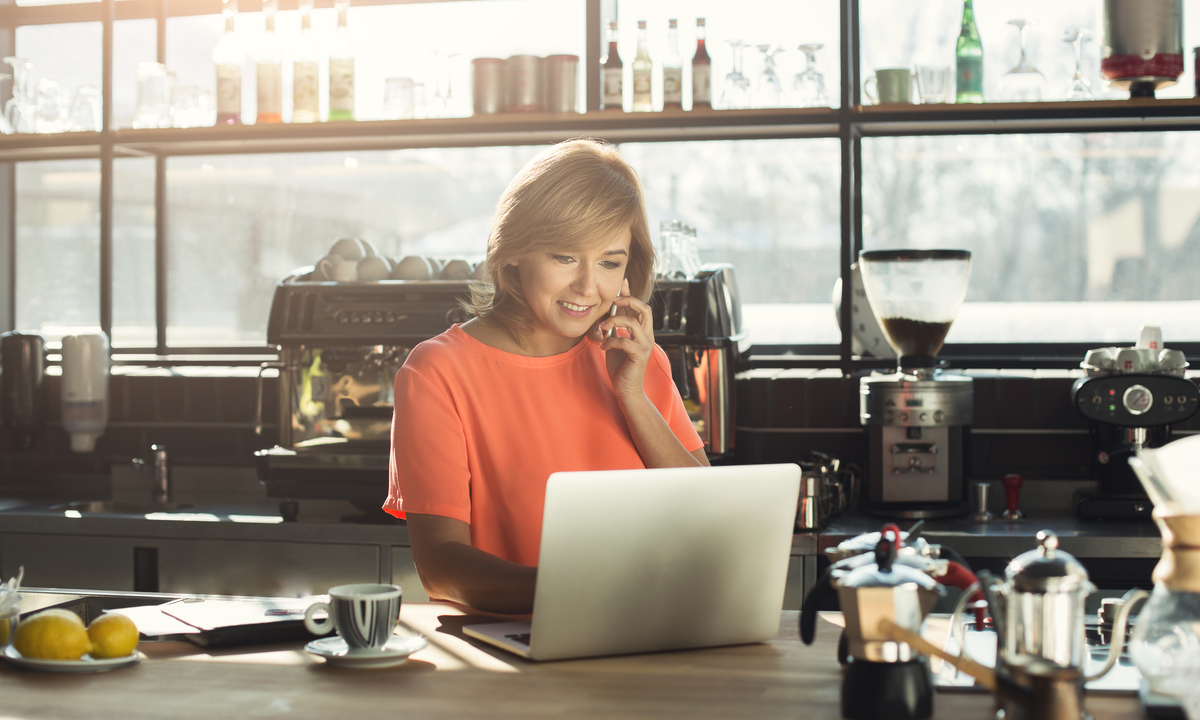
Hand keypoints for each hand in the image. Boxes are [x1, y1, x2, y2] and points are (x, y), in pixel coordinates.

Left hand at [600, 279, 654, 401]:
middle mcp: (647, 336)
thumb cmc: (621, 366)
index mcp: (642, 331)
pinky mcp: (639, 355)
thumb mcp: (616, 342)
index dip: (630, 294)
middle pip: (644, 309)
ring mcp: (645, 345)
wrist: (626, 389)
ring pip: (633, 322)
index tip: (622, 282)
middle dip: (628, 300)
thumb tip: (609, 313)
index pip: (640, 307)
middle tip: (613, 301)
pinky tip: (603, 347)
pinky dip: (611, 341)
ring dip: (614, 321)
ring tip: (602, 328)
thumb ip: (616, 328)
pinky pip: (625, 341)